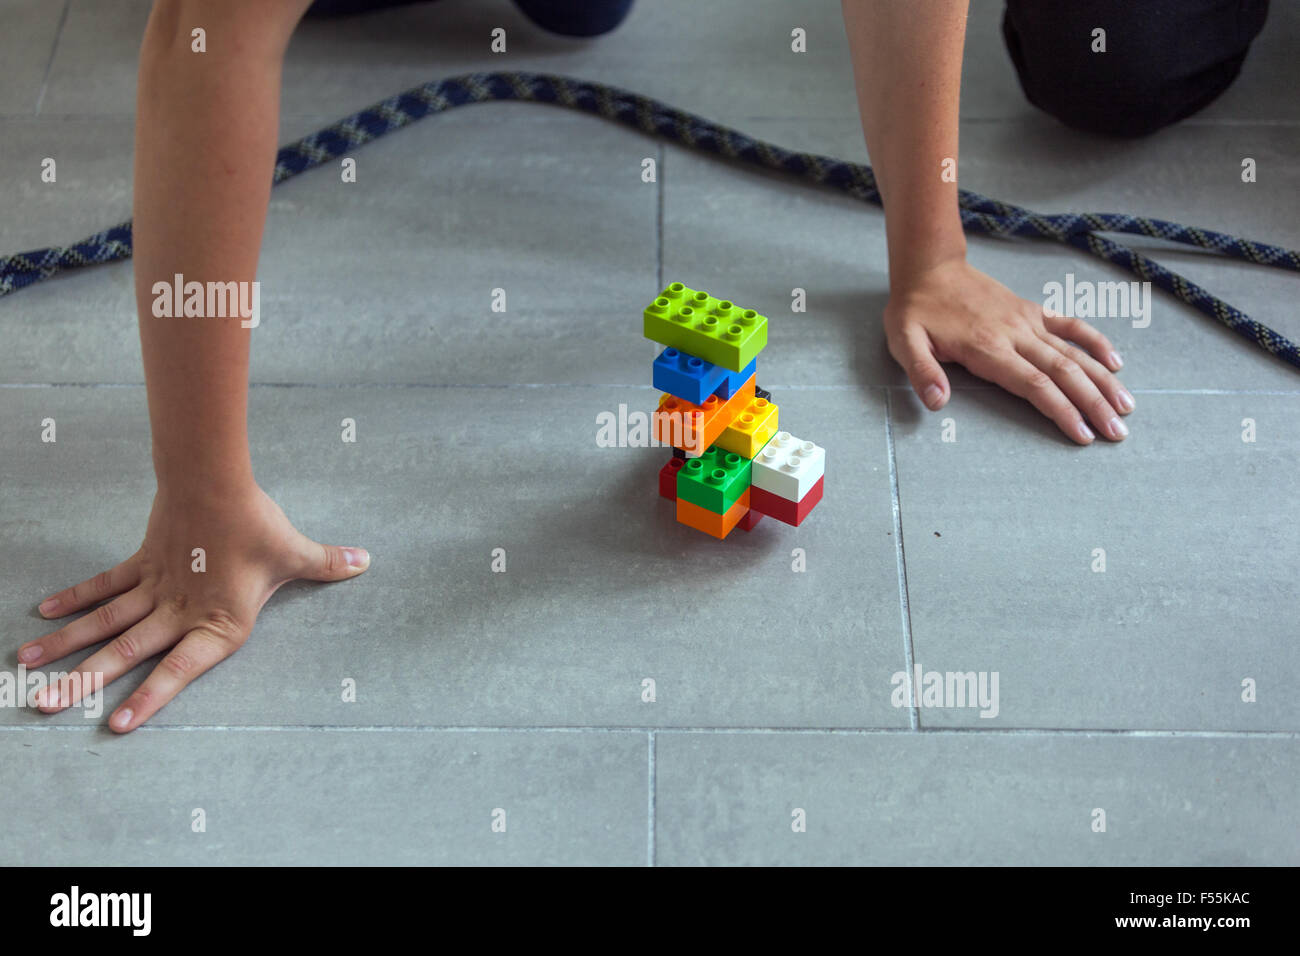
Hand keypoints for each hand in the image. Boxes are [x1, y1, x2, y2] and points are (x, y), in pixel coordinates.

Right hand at [20, 484, 368, 731]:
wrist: (215, 481)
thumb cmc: (256, 523)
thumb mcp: (296, 552)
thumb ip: (328, 565)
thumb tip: (366, 562)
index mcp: (218, 621)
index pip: (181, 668)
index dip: (151, 697)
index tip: (115, 724)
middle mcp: (180, 611)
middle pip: (125, 652)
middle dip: (84, 682)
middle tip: (43, 704)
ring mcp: (155, 588)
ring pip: (104, 623)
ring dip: (67, 647)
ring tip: (28, 671)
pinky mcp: (142, 564)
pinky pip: (103, 587)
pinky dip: (75, 601)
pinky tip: (45, 618)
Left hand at [884, 257, 1134, 443]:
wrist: (929, 267)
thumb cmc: (915, 310)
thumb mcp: (904, 342)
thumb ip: (922, 372)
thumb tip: (937, 403)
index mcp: (987, 348)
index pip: (1034, 385)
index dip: (1062, 411)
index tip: (1084, 435)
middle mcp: (1015, 335)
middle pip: (1064, 373)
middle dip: (1094, 404)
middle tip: (1118, 432)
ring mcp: (1027, 321)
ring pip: (1073, 353)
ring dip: (1102, 380)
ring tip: (1127, 406)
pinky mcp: (1031, 310)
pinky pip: (1069, 325)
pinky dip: (1094, 342)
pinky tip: (1115, 362)